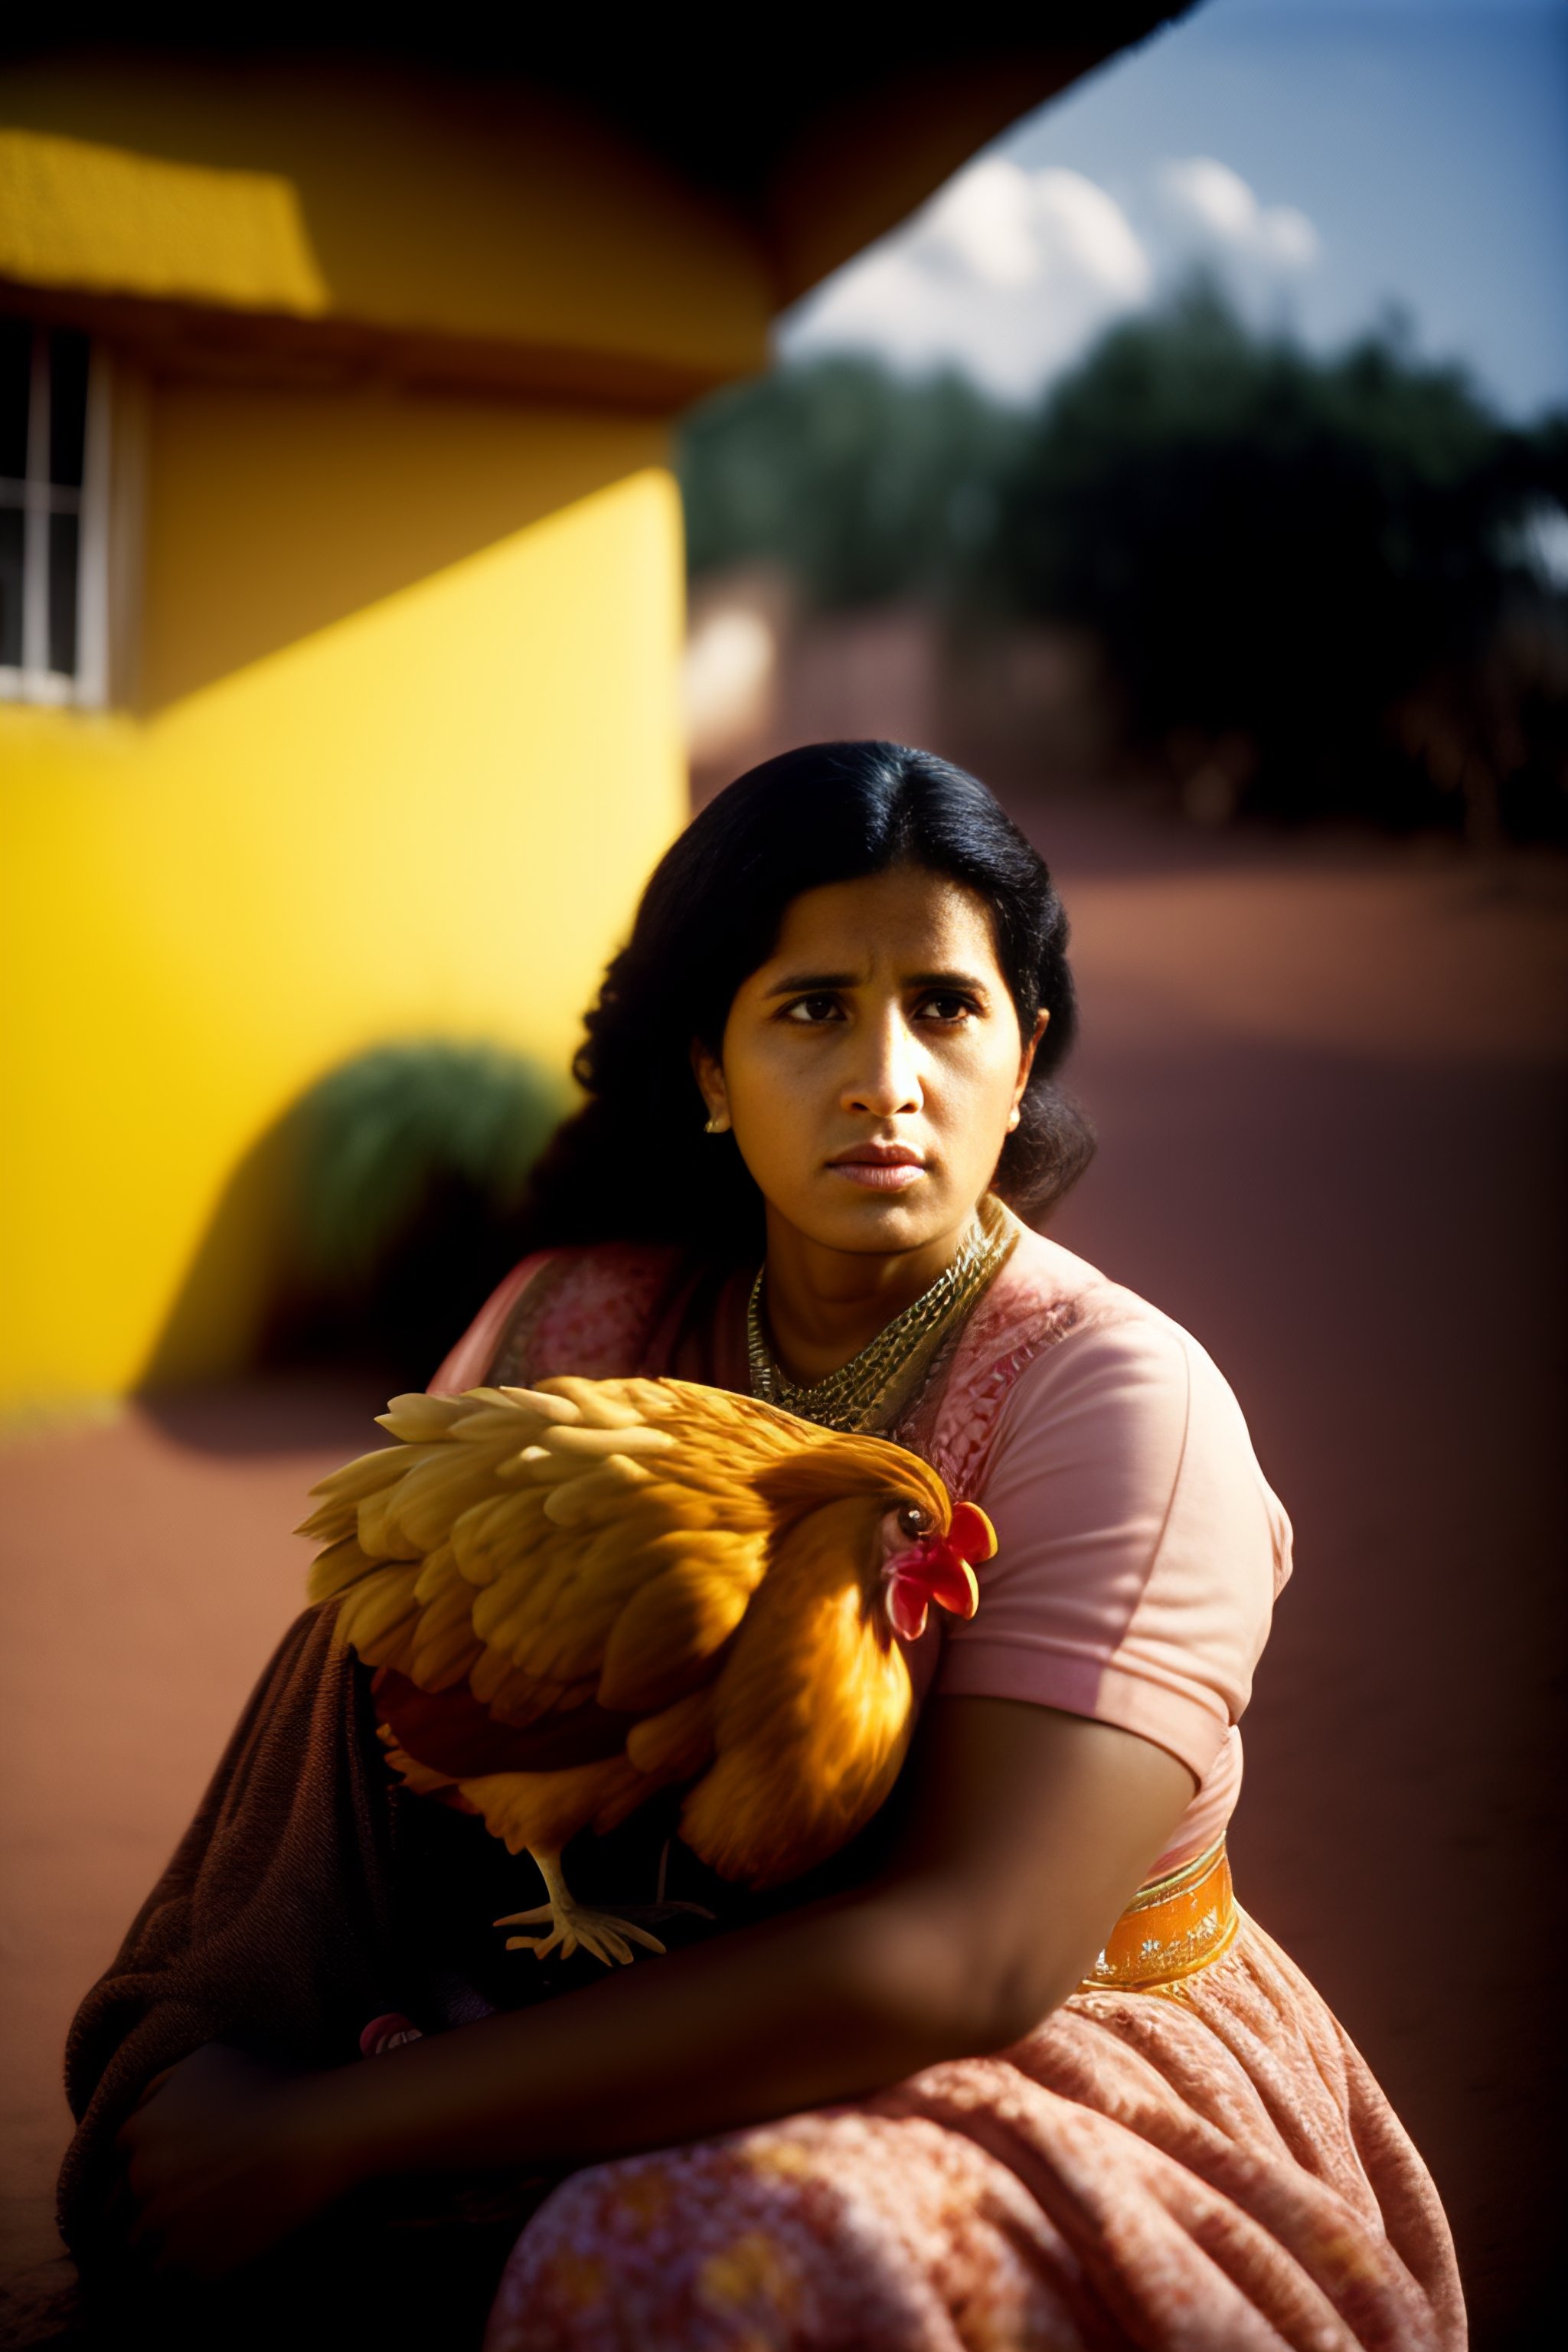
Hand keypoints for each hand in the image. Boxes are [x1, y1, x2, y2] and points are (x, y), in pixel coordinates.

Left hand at [115, 2043, 349, 2278]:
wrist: (318, 2133)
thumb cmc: (272, 2085)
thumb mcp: (209, 2058)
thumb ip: (163, 2084)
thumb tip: (144, 2105)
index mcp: (140, 2130)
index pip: (121, 2155)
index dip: (146, 2157)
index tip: (174, 2159)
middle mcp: (142, 2181)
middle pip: (127, 2204)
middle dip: (151, 2200)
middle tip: (191, 2192)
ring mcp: (167, 2227)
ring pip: (146, 2246)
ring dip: (166, 2237)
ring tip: (205, 2222)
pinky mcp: (196, 2264)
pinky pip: (178, 2273)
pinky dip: (193, 2262)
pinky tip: (223, 2238)